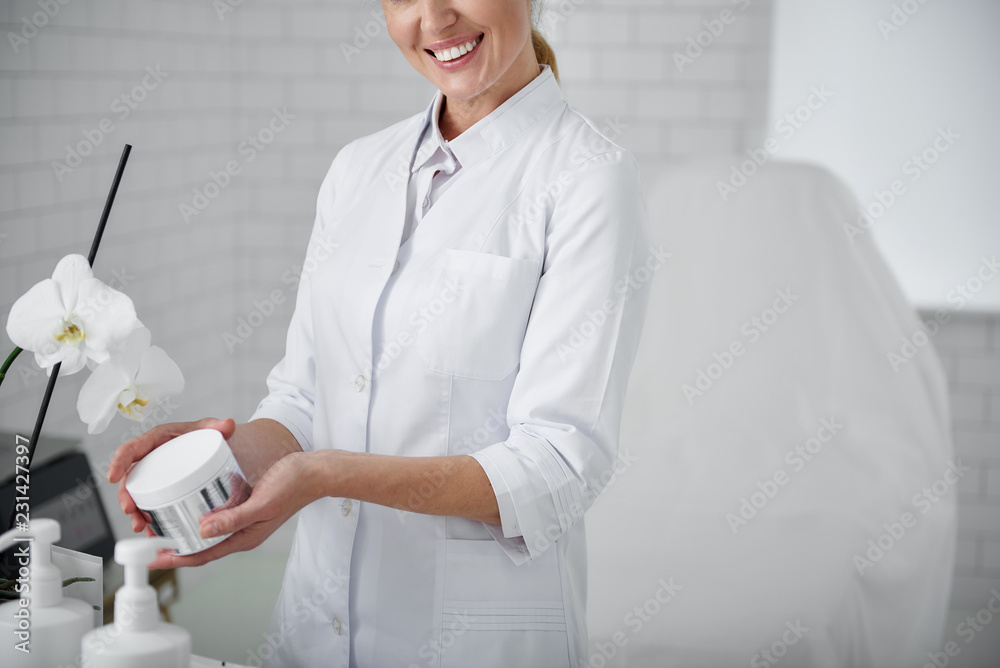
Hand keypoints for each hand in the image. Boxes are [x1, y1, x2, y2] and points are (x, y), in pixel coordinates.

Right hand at [108, 417, 236, 535]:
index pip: (132, 449)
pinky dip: (151, 520)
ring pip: (138, 496)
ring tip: (141, 527)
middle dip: (125, 496)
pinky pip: (151, 506)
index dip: (119, 461)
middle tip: (130, 510)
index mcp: (157, 440)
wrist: (219, 447)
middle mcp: (152, 459)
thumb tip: (228, 424)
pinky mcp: (163, 491)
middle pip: (130, 478)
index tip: (112, 476)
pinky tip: (154, 533)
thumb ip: (219, 427)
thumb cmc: (208, 435)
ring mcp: (156, 477)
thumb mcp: (211, 430)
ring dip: (136, 513)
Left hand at [146, 451, 319, 568]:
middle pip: (201, 547)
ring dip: (185, 532)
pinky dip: (199, 516)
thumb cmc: (293, 485)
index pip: (203, 555)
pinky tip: (189, 504)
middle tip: (149, 541)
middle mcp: (241, 533)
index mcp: (245, 538)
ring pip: (207, 532)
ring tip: (163, 525)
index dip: (176, 559)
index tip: (153, 558)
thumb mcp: (262, 502)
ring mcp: (243, 521)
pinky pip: (217, 517)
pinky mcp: (244, 507)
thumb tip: (203, 530)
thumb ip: (234, 519)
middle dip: (175, 548)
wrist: (314, 472)